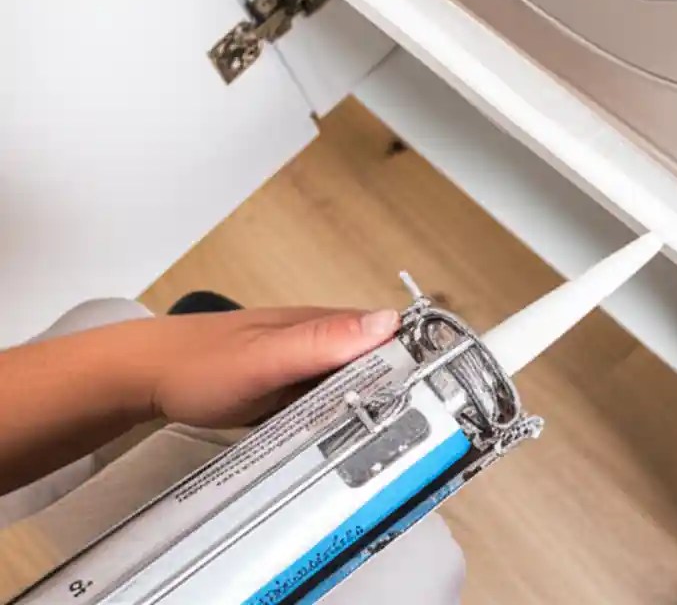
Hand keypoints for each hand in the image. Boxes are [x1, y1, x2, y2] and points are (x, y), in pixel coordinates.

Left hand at [0, 305, 400, 494]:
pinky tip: (345, 443)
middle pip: (385, 368)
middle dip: (404, 397)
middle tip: (417, 435)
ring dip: (375, 412)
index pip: (397, 338)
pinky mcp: (295, 390)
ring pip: (360, 389)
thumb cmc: (198, 361)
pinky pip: (333, 407)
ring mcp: (310, 367)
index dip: (424, 364)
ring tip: (389, 444)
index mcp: (329, 324)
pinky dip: (343, 424)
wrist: (145, 375)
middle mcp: (326, 341)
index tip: (440, 397)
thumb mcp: (266, 355)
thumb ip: (322, 341)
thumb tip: (386, 321)